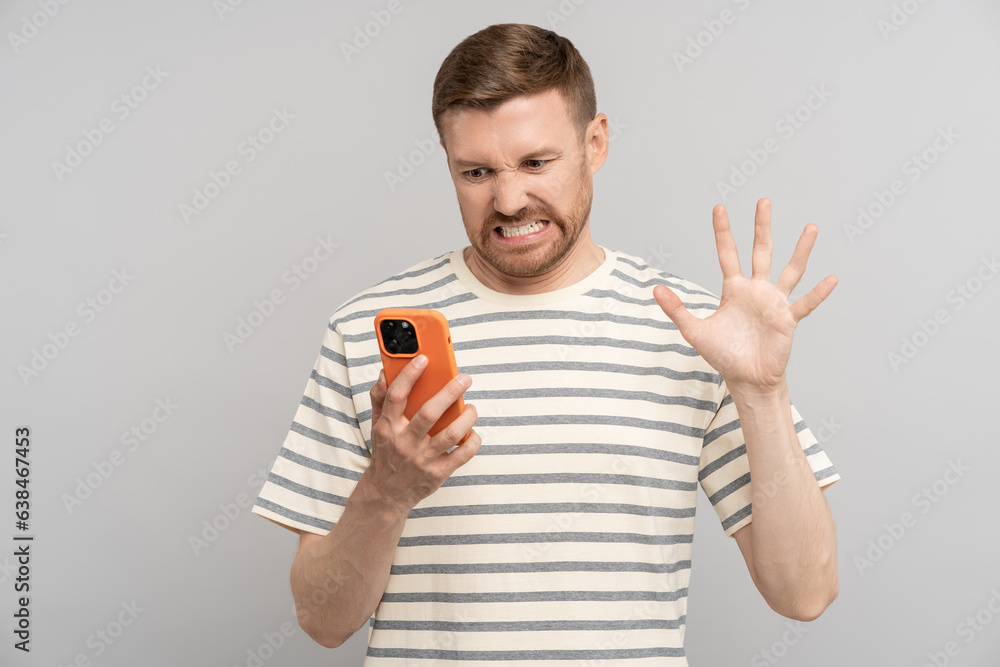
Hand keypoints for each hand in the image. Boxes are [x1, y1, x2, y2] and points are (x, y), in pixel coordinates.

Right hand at [365, 356, 480, 512]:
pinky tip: (473, 432)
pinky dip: (472, 441)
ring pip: (450, 434)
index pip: (396, 396)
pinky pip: (462, 455)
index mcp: (388, 427)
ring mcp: (422, 459)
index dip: (410, 375)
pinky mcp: (437, 474)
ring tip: (471, 407)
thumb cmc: (386, 452)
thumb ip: (380, 399)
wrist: (386, 494)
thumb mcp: (376, 426)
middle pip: (429, 413)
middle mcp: (404, 442)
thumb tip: (385, 372)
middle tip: (464, 379)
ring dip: (466, 417)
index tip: (424, 359)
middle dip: (450, 392)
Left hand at [653, 199, 836, 392]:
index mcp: (734, 289)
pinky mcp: (788, 320)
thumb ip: (676, 309)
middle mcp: (756, 290)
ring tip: (811, 227)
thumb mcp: (694, 331)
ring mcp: (774, 303)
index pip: (727, 253)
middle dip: (762, 227)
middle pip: (761, 251)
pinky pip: (805, 304)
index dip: (723, 232)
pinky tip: (831, 279)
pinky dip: (818, 293)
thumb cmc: (723, 354)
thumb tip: (654, 289)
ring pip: (790, 270)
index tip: (719, 208)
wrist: (746, 379)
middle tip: (764, 201)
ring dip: (801, 250)